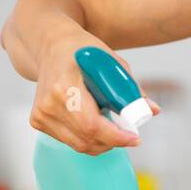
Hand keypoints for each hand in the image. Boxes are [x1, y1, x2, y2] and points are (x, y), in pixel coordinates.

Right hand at [28, 29, 160, 155]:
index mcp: (64, 87)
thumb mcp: (111, 62)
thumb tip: (152, 111)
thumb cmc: (81, 50)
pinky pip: (71, 140)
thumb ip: (131, 89)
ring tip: (111, 120)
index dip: (116, 136)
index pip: (91, 125)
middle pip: (87, 139)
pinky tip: (94, 118)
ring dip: (103, 140)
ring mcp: (40, 115)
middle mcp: (48, 104)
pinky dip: (89, 136)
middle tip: (129, 130)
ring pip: (80, 144)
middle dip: (114, 140)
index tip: (135, 137)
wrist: (51, 45)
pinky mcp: (38, 121)